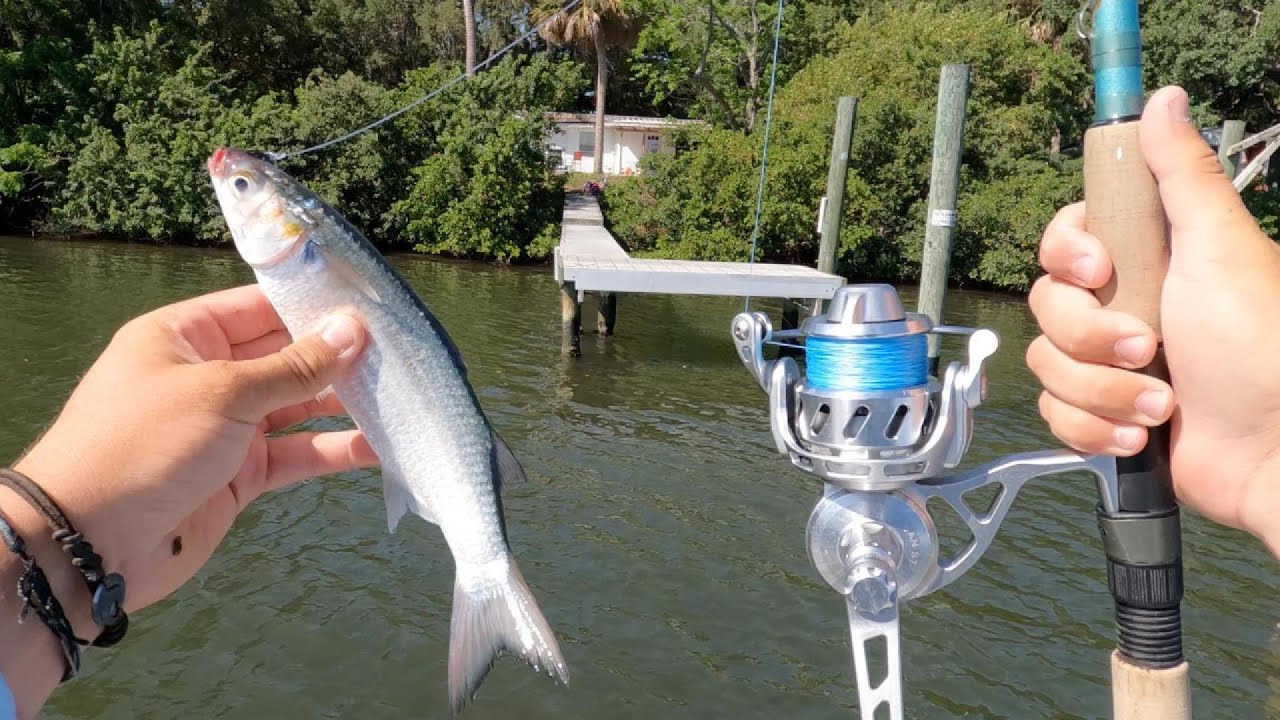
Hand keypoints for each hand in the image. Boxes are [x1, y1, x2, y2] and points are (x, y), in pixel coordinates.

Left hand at [0, 285, 376, 716]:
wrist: (89, 544)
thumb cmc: (144, 445)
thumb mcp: (224, 393)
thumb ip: (296, 366)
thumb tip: (354, 329)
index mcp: (185, 336)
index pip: (260, 307)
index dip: (313, 305)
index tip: (372, 306)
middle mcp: (208, 376)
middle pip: (285, 355)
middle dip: (338, 356)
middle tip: (401, 354)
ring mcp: (226, 428)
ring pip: (297, 406)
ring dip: (344, 403)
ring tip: (400, 397)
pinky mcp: (240, 476)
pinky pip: (296, 454)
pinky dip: (334, 450)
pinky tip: (380, 446)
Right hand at [1027, 85, 1279, 554]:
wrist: (1274, 454)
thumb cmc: (1260, 347)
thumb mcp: (1221, 248)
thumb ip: (1181, 174)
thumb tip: (1165, 97)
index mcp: (1148, 260)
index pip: (1065, 240)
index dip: (1068, 256)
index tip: (1100, 272)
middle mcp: (1123, 306)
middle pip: (1046, 304)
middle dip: (1092, 337)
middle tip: (1150, 346)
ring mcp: (1109, 363)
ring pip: (1047, 364)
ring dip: (1103, 390)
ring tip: (1162, 404)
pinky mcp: (1103, 414)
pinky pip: (1056, 414)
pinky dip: (1096, 427)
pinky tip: (1141, 435)